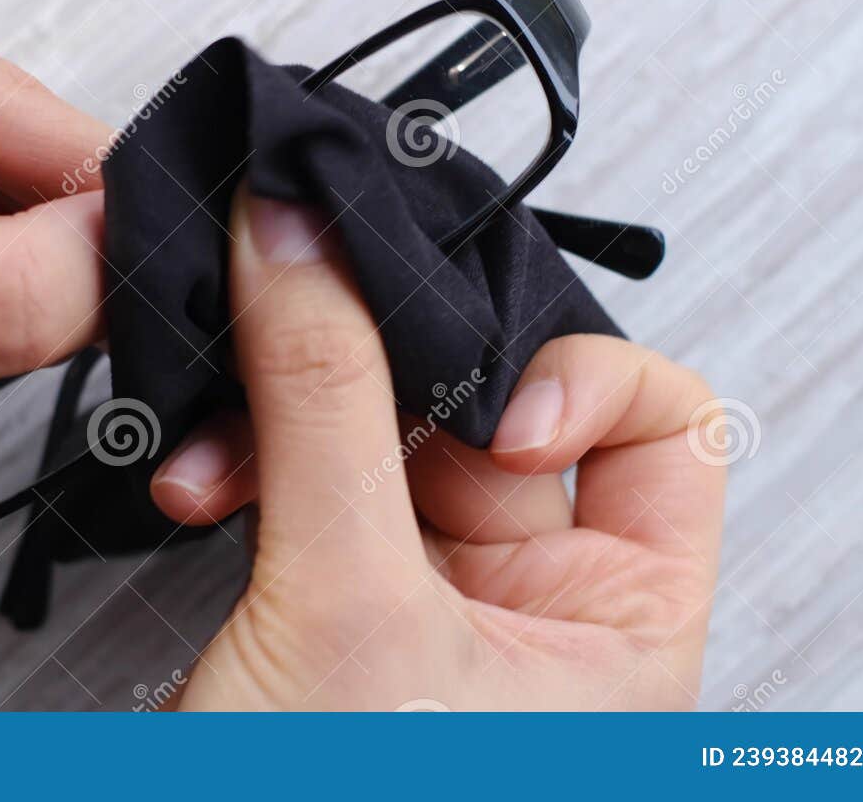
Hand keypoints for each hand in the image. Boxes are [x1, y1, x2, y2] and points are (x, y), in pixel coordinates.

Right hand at [152, 186, 722, 709]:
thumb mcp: (352, 614)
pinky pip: (305, 475)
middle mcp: (536, 601)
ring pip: (382, 430)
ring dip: (289, 411)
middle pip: (495, 400)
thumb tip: (306, 239)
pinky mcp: (332, 598)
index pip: (663, 423)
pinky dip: (247, 460)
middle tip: (326, 338)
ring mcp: (430, 596)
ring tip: (225, 435)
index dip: (580, 378)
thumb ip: (328, 407)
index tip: (487, 400)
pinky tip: (199, 479)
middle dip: (388, 370)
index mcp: (620, 623)